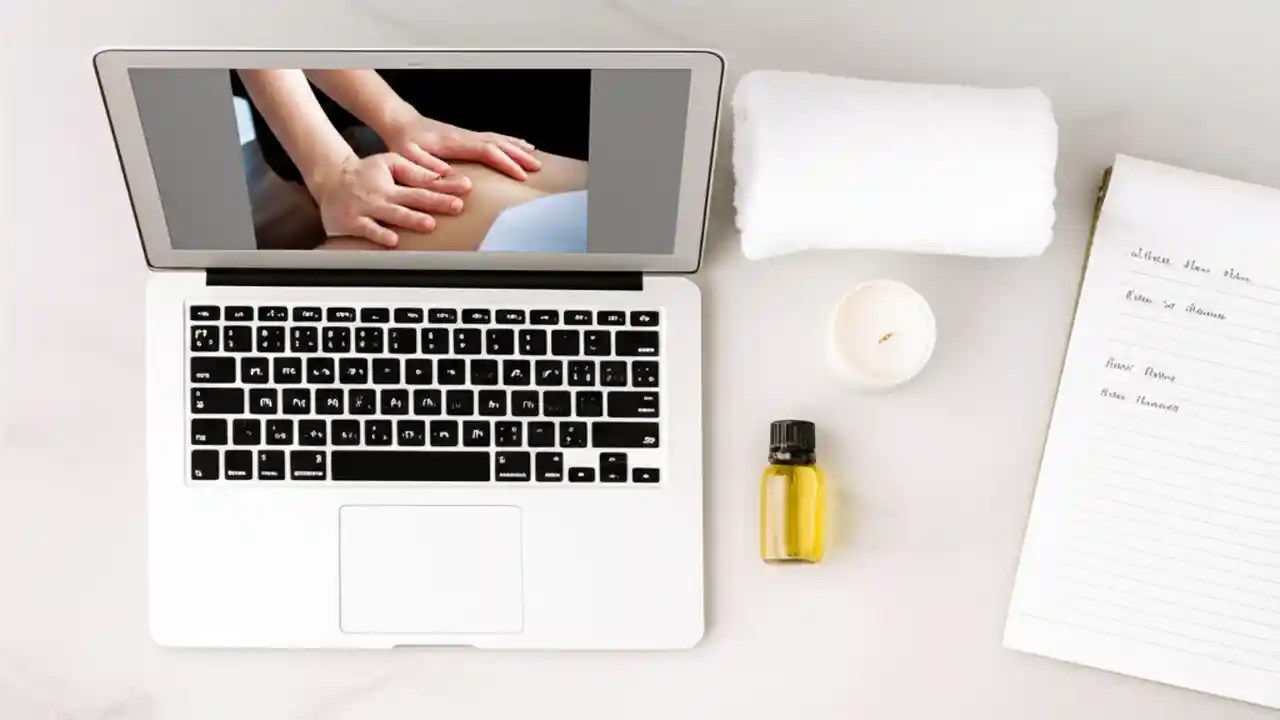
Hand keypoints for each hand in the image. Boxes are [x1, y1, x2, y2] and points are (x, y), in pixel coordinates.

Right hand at [309, 153, 471, 246]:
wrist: (328, 179)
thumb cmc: (364, 173)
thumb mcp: (388, 162)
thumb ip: (414, 169)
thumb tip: (442, 173)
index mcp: (393, 182)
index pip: (424, 184)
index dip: (445, 187)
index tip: (466, 188)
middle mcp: (382, 195)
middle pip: (413, 199)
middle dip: (436, 202)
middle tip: (457, 206)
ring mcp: (367, 209)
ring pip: (392, 215)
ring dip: (411, 219)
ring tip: (429, 223)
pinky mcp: (352, 223)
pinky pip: (367, 230)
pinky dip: (380, 235)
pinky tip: (393, 240)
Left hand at [382, 114, 541, 180]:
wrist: (401, 123)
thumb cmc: (403, 141)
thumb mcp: (407, 156)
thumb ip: (425, 166)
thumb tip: (447, 175)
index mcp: (453, 142)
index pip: (486, 151)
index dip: (505, 162)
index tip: (520, 174)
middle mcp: (464, 136)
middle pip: (498, 143)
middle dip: (519, 156)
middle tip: (536, 168)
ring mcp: (467, 134)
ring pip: (498, 138)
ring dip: (517, 148)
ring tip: (534, 157)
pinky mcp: (467, 136)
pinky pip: (493, 138)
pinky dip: (509, 141)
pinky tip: (518, 145)